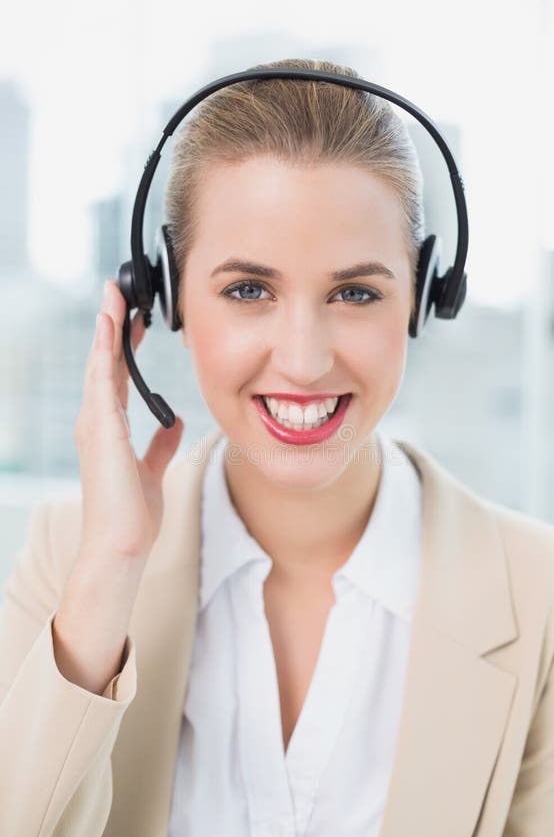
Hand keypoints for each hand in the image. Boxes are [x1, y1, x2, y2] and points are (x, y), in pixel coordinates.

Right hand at [73, 279, 183, 560]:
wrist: (122, 545)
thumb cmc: (133, 515)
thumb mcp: (154, 471)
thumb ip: (161, 444)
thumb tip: (174, 422)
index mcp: (109, 430)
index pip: (117, 377)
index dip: (123, 346)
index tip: (135, 319)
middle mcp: (97, 422)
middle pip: (105, 363)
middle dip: (113, 326)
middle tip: (120, 292)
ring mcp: (95, 425)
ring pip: (101, 364)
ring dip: (107, 328)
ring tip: (115, 295)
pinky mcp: (100, 430)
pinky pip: (102, 380)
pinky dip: (105, 350)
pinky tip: (110, 325)